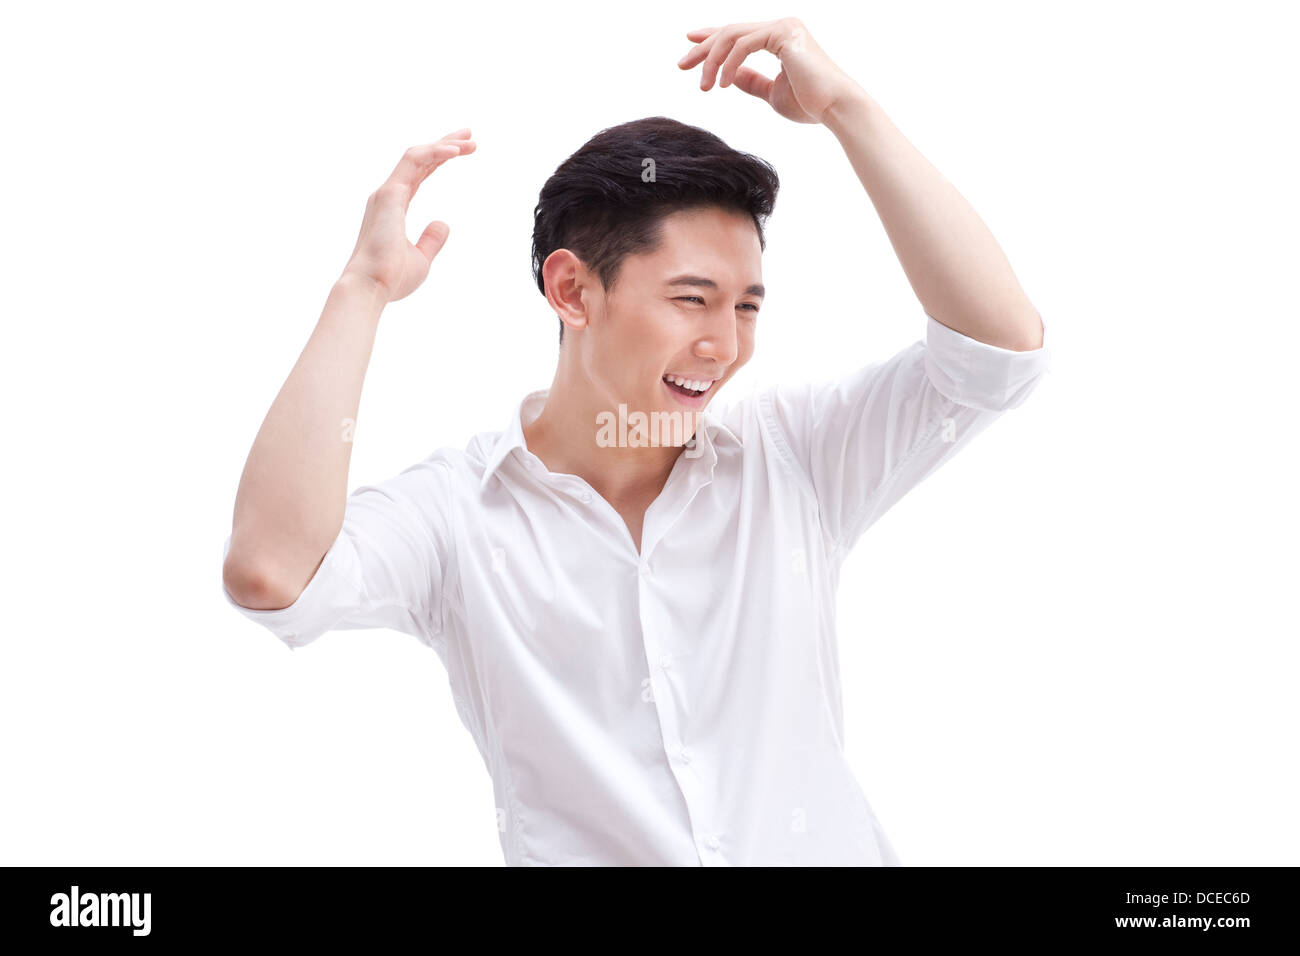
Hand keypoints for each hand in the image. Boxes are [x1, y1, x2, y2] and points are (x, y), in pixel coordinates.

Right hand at [341, 128, 475, 302]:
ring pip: (416, 155)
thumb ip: (432, 239)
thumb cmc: (392, 278)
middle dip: (444, 144)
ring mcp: (387, 193)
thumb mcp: (421, 259)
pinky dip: (435, 152)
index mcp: (394, 208)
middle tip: (470, 136)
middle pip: (420, 160)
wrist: (371, 287)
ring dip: (443, 144)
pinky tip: (456, 151)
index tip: (463, 149)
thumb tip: (443, 223)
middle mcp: (388, 195)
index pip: (420, 174)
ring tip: (469, 140)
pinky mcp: (389, 194)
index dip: (440, 159)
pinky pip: (414, 162)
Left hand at [676, 18, 862, 125]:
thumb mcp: (771, 92)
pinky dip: (729, 63)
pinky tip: (722, 84)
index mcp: (780, 37)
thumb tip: (730, 77)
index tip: (689, 47)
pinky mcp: (784, 34)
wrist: (835, 108)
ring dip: (712, 60)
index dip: (711, 39)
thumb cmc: (810, 105)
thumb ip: (751, 81)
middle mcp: (782, 26)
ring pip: (733, 36)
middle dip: (703, 48)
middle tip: (681, 65)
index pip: (738, 34)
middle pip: (730, 31)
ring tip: (704, 86)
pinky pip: (744, 44)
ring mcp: (784, 27)